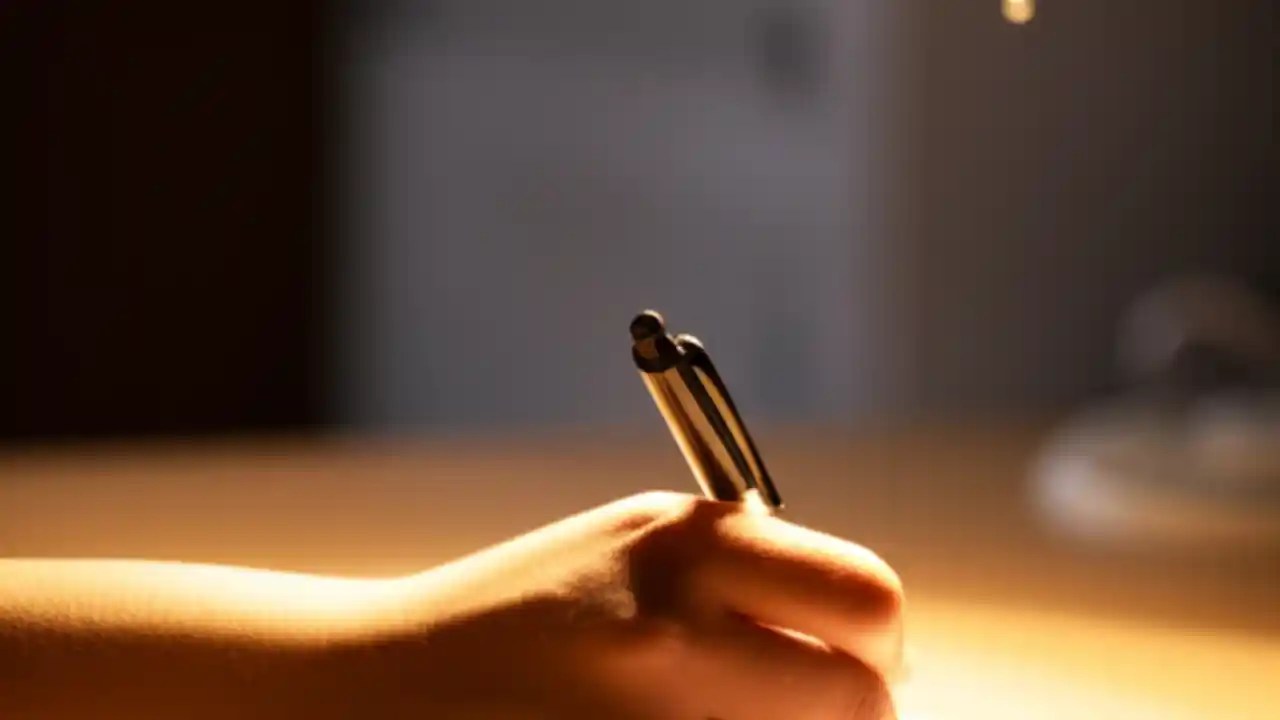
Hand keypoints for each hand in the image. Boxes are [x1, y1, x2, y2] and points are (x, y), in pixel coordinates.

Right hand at [336, 491, 902, 718]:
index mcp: (680, 544)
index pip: (866, 600)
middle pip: (861, 702)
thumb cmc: (514, 624)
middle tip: (795, 717)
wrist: (367, 693)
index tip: (854, 672)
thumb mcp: (632, 559)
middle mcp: (668, 631)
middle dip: (847, 716)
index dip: (875, 649)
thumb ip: (747, 581)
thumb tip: (876, 654)